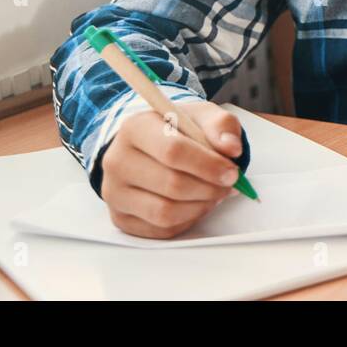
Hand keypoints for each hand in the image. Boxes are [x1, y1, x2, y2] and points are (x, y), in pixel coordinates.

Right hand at [100, 101, 244, 238]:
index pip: (173, 151)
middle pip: (171, 185)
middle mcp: (117, 161)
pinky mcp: (121, 218)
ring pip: (165, 213)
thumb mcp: (201, 116)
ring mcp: (115, 193)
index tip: (232, 171)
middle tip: (228, 185)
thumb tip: (231, 148)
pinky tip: (195, 204)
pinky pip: (161, 230)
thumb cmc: (177, 131)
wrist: (150, 147)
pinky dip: (187, 220)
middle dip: (209, 188)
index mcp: (135, 128)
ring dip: (200, 207)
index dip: (208, 165)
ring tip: (213, 194)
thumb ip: (221, 125)